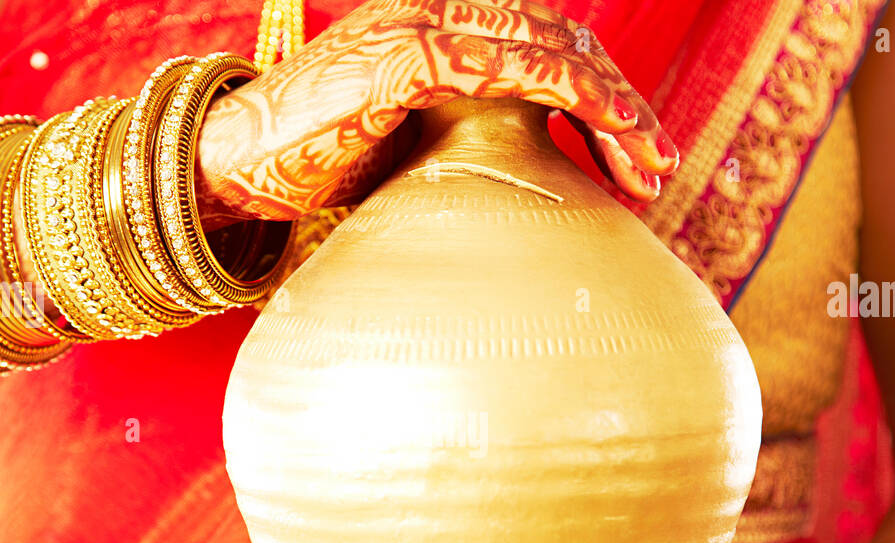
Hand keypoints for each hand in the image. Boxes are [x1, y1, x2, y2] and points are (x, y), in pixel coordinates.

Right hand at [197, 0, 678, 223]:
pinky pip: (510, 66)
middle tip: (658, 166)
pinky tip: (608, 132)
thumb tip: (530, 173)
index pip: (545, 41)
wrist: (236, 166)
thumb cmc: (318, 163)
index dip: (602, 92)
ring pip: (550, 50)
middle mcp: (438, 8)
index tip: (638, 151)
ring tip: (650, 166)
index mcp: (442, 22)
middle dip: (621, 106)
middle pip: (561, 41)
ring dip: (614, 108)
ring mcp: (421, 26)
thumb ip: (468, 132)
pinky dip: (569, 94)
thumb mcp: (411, 142)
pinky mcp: (405, 58)